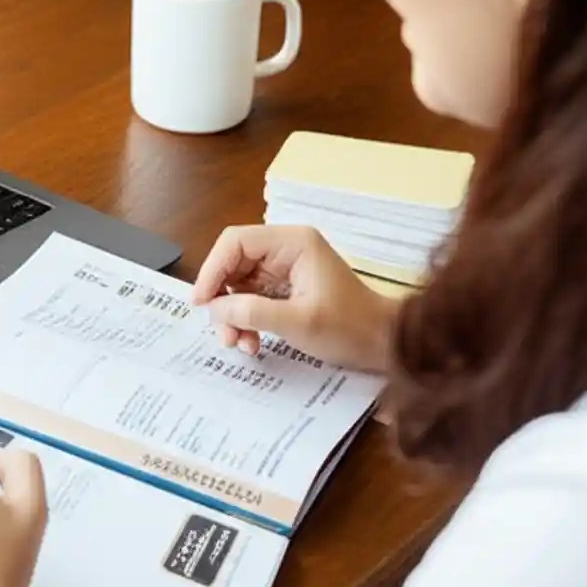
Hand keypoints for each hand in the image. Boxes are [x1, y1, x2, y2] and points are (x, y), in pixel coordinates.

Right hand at [192, 225, 398, 372]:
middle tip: (222, 332)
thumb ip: (252, 312)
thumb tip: (214, 308)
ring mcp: (285, 268)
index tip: (202, 302)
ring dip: (233, 315)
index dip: (212, 270)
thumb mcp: (298, 322)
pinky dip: (246, 321)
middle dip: (223, 299)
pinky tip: (252, 342)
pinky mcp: (285, 289)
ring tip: (239, 343)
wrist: (384, 344)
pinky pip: (251, 299)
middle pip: (233, 263)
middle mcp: (286, 249)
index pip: (235, 242)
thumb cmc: (350, 328)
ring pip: (238, 285)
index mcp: (293, 242)